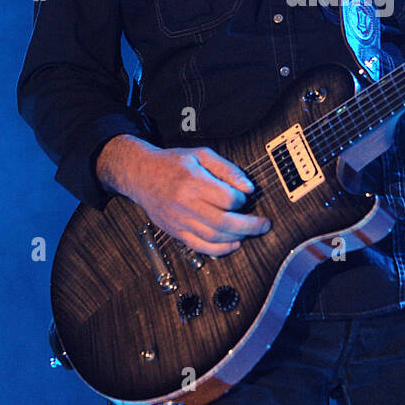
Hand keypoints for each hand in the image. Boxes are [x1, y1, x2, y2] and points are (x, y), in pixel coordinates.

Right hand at [95, 135, 270, 256]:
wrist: (141, 175)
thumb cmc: (172, 163)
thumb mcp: (201, 155)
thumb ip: (227, 169)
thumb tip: (248, 188)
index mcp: (192, 181)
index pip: (227, 198)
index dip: (242, 199)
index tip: (245, 196)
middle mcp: (185, 203)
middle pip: (223, 222)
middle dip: (249, 226)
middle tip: (264, 224)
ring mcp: (179, 220)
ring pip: (213, 237)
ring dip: (237, 237)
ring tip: (250, 232)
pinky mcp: (175, 231)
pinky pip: (199, 247)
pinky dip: (219, 250)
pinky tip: (232, 244)